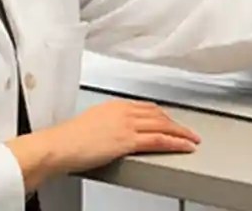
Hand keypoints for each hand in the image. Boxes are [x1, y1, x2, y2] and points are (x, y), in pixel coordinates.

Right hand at [5, 100, 198, 190]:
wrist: (59, 146)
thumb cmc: (68, 138)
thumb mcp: (90, 123)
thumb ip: (106, 124)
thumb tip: (112, 133)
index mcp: (113, 105)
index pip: (145, 107)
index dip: (162, 114)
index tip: (169, 120)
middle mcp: (122, 111)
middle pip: (157, 114)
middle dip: (175, 122)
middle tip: (187, 130)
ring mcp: (126, 125)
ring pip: (162, 125)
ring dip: (181, 132)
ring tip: (192, 139)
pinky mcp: (127, 140)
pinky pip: (158, 140)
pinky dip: (175, 142)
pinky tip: (184, 146)